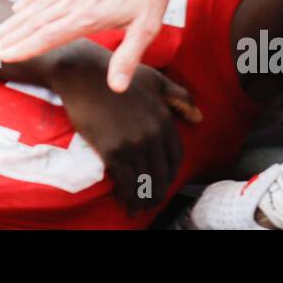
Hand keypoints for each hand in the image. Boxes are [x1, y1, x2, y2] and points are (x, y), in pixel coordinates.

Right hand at [0, 0, 184, 90]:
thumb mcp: (146, 28)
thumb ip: (128, 58)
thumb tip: (116, 88)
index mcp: (88, 17)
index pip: (48, 36)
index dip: (24, 47)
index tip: (4, 56)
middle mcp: (74, 0)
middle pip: (36, 22)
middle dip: (11, 38)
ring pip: (37, 5)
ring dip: (16, 20)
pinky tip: (18, 6)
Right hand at [48, 42, 200, 214]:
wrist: (83, 74)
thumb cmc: (118, 74)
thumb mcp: (156, 80)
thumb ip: (180, 97)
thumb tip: (199, 118)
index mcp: (164, 119)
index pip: (175, 156)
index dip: (172, 173)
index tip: (165, 180)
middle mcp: (151, 135)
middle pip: (162, 174)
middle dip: (159, 192)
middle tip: (153, 202)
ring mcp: (132, 144)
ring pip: (144, 181)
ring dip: (143, 199)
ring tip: (139, 208)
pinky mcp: (112, 151)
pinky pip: (125, 181)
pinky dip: (127, 195)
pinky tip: (126, 201)